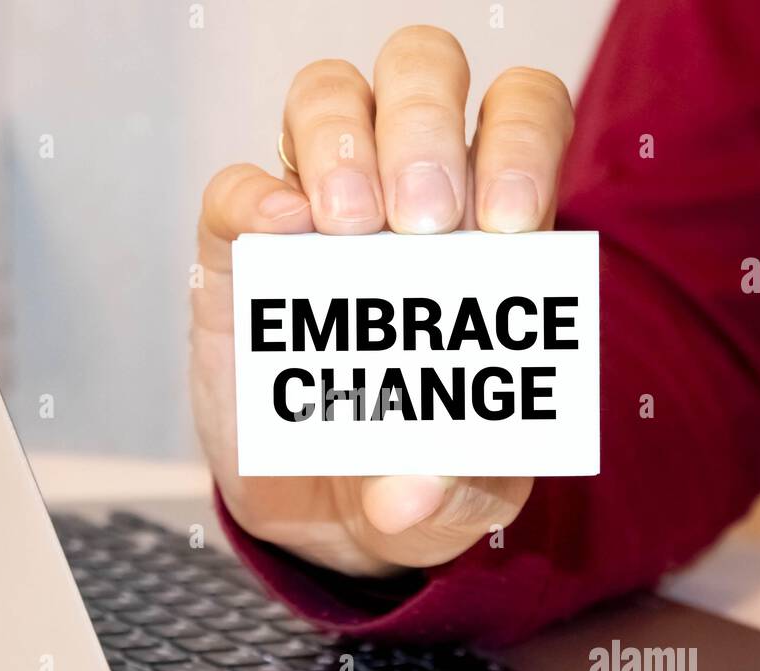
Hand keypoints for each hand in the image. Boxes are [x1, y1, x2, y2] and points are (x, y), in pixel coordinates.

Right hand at [191, 25, 572, 576]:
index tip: (507, 221)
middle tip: (425, 219)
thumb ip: (453, 492)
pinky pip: (238, 187)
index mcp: (490, 229)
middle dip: (427, 123)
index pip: (520, 116)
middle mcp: (406, 196)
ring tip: (349, 227)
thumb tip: (411, 490)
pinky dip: (254, 197)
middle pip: (423, 72)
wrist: (328, 509)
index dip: (520, 140)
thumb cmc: (416, 474)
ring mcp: (318, 213)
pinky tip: (280, 232)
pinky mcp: (240, 251)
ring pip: (330, 95)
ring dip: (342, 141)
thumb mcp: (460, 499)